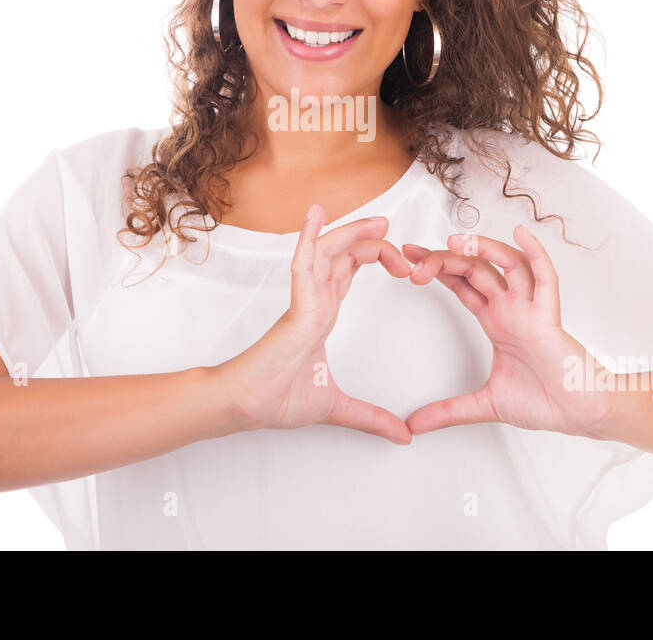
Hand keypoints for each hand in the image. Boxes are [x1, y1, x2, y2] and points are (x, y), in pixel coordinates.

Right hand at [217, 205, 413, 443]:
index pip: (346, 273)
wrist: (249, 407)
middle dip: (369, 238)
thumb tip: (403, 436)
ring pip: (328, 252)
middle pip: (343, 255)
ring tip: (379, 222)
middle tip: (393, 228)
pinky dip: (309, 238)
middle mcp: (314, 302)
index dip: (370, 256)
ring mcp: (305, 301)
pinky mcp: (297, 308)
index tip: (398, 257)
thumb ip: (371, 418)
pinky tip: (316, 215)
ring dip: (352, 233)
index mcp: (321, 315)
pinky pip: (302, 264)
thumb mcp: (339, 407)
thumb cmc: (278, 399)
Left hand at [400, 225, 612, 436]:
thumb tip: (413, 425)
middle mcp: (511, 308)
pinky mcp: (550, 317)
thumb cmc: (544, 401)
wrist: (578, 414)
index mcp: (496, 321)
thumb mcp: (483, 405)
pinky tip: (522, 234)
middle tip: (415, 255)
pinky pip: (546, 279)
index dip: (436, 268)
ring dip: (483, 249)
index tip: (409, 258)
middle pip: (476, 268)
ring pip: (507, 264)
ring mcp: (530, 309)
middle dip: (445, 257)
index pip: (462, 284)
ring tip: (455, 242)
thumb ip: (448, 411)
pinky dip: (536, 254)